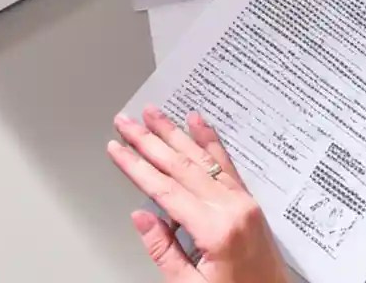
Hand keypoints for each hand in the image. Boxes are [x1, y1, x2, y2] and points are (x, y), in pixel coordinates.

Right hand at [108, 107, 288, 282]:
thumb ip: (164, 251)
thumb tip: (141, 217)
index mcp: (216, 231)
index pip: (165, 190)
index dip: (136, 167)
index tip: (116, 149)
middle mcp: (233, 209)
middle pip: (181, 166)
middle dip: (149, 141)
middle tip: (126, 122)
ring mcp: (244, 203)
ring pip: (202, 158)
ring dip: (174, 133)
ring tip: (153, 114)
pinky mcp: (249, 204)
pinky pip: (226, 164)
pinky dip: (209, 141)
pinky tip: (197, 123)